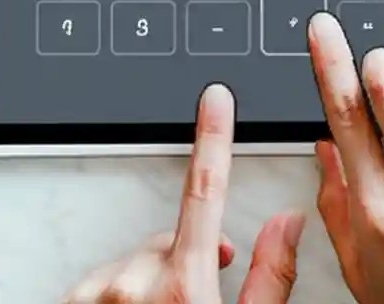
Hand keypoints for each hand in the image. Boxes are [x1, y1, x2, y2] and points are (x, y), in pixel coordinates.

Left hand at [63, 84, 306, 303]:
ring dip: (150, 282)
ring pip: (133, 262)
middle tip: (198, 300)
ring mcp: (96, 296)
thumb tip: (287, 223)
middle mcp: (134, 285)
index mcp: (186, 287)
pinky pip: (101, 281)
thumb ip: (271, 276)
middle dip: (185, 261)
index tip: (215, 100)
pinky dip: (118, 295)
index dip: (213, 138)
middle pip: (168, 240)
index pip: (205, 192)